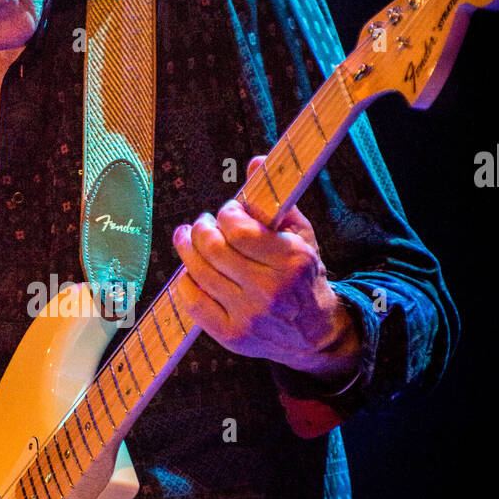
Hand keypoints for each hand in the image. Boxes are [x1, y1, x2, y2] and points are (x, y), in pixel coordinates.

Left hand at [172, 156, 361, 380]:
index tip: (227, 212)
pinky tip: (189, 270)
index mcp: (291, 260)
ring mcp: (248, 315)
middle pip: (213, 249)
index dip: (225, 214)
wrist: (313, 335)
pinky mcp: (231, 335)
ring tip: (186, 237)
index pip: (238, 229)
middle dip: (200, 228)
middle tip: (201, 223)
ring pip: (198, 273)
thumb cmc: (303, 278)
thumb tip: (254, 163)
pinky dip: (185, 281)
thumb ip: (276, 201)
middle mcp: (270, 289)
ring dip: (186, 249)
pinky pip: (192, 302)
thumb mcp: (300, 236)